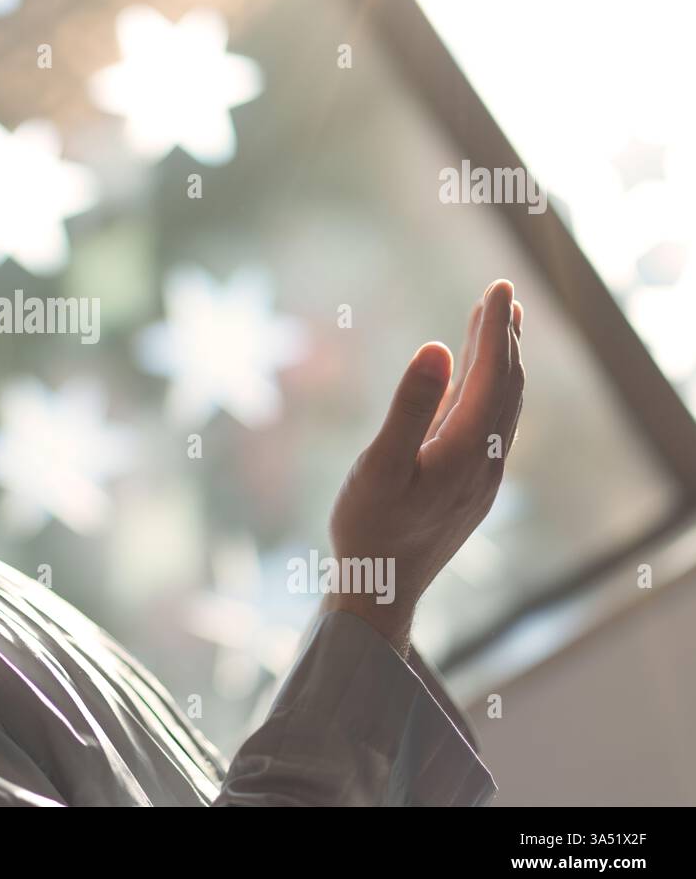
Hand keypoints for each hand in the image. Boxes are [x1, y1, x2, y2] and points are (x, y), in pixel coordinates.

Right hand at [324, 280, 524, 655]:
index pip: (493, 375)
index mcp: (468, 449)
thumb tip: (435, 349)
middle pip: (507, 386)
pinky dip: (487, 390)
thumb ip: (410, 407)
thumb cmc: (369, 529)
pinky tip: (471, 381)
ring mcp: (480, 476)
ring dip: (501, 363)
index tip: (498, 287)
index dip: (495, 328)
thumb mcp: (379, 466)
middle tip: (501, 293)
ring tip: (496, 326)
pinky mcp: (467, 487)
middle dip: (505, 337)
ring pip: (503, 406)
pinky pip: (488, 425)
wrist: (380, 591)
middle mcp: (485, 461)